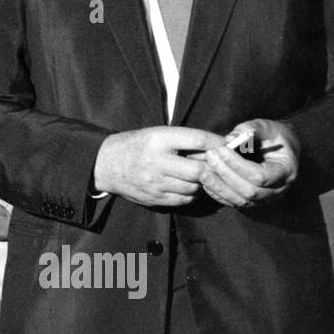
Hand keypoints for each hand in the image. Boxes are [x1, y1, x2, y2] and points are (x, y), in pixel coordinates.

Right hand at [93, 126, 224, 206]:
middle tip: (216, 166)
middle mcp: (157, 161)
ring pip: (194, 187)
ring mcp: (155, 183)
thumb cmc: (136, 145)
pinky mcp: (155, 198)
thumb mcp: (156, 134)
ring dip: (201, 182)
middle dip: (211, 168)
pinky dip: (190, 193)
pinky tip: (185, 185)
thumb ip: (183, 140)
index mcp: (158, 139)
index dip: (217, 143)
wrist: (105, 164)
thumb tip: (216, 147)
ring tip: (197, 175)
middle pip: (199, 169)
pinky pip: (184, 199)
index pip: (197, 140)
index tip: (227, 145)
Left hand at [196, 118, 299, 207]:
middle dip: (226, 174)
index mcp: (286, 171)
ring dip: (219, 186)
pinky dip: (218, 193)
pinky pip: (234, 202)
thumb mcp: (267, 127)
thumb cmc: (274, 136)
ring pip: (240, 200)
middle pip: (249, 191)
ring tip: (203, 170)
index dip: (238, 164)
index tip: (221, 149)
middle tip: (209, 156)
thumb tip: (229, 138)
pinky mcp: (252, 201)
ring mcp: (265, 198)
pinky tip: (206, 181)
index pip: (260, 176)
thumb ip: (251, 129)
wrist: (281, 148)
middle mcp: (278, 190)